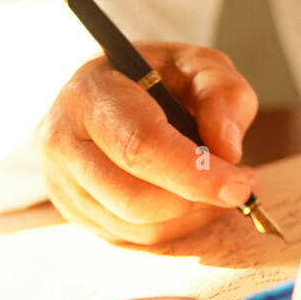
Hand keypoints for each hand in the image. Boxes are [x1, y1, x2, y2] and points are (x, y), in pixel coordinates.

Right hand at [33, 42, 258, 243]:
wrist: (102, 90)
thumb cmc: (151, 75)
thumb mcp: (196, 63)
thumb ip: (221, 94)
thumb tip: (228, 150)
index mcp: (90, 93)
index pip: (139, 144)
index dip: (193, 172)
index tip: (239, 185)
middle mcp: (63, 141)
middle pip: (133, 196)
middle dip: (196, 199)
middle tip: (240, 185)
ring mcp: (61, 182)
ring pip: (134, 224)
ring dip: (189, 216)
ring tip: (218, 187)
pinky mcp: (72, 211)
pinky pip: (129, 237)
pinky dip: (172, 225)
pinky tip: (190, 198)